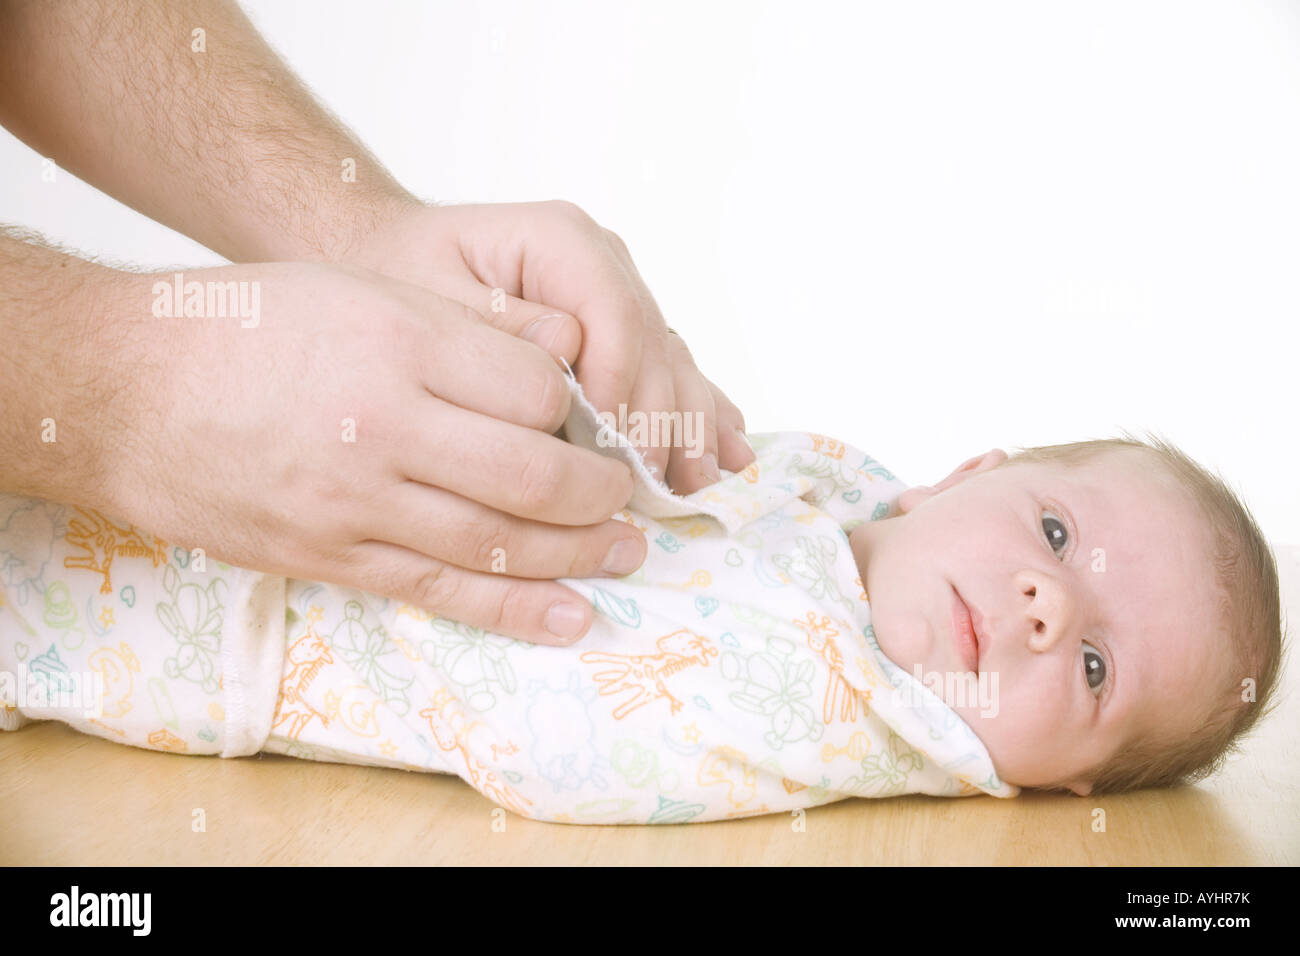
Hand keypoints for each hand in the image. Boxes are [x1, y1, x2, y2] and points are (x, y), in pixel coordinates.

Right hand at [92, 262, 648, 644]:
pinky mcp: (333, 557)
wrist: (126, 392)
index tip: (590, 413)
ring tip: (627, 553)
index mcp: (398, 344)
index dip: (579, 405)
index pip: (536, 388)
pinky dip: (515, 608)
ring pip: (498, 542)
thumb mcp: (359, 292)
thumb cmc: (248, 329)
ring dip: (579, 554)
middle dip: (601, 490)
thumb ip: (466, 325)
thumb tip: (565, 350)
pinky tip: (570, 615)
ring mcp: (357, 504)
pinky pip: (440, 590)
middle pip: (534, 475)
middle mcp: (385, 428)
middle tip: (629, 492)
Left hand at [342, 200, 756, 492]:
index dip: (622, 386)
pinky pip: (671, 373)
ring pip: (672, 363)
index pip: (615, 315)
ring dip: (689, 428)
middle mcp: (604, 262)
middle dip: (659, 422)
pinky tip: (724, 453)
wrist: (393, 260)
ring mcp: (620, 296)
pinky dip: (696, 415)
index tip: (611, 455)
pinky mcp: (624, 331)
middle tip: (651, 490)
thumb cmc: (401, 277)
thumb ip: (494, 324)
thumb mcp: (426, 295)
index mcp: (561, 240)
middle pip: (653, 345)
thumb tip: (567, 347)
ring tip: (699, 486)